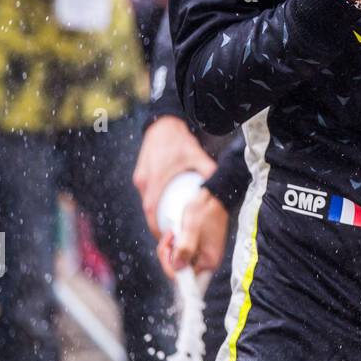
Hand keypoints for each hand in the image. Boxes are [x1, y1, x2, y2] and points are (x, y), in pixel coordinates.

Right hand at [133, 116, 217, 233]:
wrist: (163, 122)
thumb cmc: (179, 139)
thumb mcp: (196, 154)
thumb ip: (207, 170)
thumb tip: (220, 186)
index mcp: (156, 179)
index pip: (152, 211)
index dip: (157, 227)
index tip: (167, 237)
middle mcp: (145, 181)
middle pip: (148, 209)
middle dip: (158, 224)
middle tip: (173, 234)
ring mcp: (141, 177)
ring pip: (147, 202)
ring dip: (157, 213)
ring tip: (171, 222)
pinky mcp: (141, 174)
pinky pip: (147, 192)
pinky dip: (156, 201)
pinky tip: (167, 204)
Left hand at [157, 188, 228, 277]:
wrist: (213, 197)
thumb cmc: (204, 211)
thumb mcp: (191, 229)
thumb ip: (184, 249)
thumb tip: (177, 268)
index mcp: (208, 261)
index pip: (186, 279)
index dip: (172, 269)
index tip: (166, 252)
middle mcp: (206, 262)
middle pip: (179, 271)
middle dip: (169, 256)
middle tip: (168, 238)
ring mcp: (202, 255)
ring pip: (178, 262)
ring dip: (171, 248)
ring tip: (173, 232)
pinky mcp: (198, 248)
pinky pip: (181, 253)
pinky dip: (175, 245)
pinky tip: (176, 233)